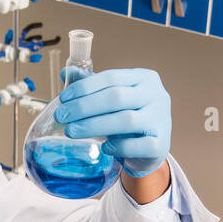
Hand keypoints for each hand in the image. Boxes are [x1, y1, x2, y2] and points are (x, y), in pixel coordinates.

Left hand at [53, 68, 171, 177]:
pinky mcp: (161, 144)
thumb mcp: (113, 98)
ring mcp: (161, 120)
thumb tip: (65, 73)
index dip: (84, 87)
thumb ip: (92, 86)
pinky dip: (118, 147)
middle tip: (61, 116)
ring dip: (94, 125)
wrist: (151, 147)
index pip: (111, 78)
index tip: (63, 98)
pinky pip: (136, 145)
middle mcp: (157, 96)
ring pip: (126, 120)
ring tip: (71, 131)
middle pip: (116, 97)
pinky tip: (104, 147)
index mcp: (144, 78)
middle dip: (84, 107)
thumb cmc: (130, 116)